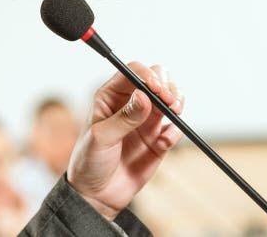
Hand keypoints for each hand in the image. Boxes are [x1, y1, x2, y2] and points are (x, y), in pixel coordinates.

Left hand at [66, 62, 184, 220]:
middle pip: (155, 80)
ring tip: (173, 112)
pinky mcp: (157, 140)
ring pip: (169, 100)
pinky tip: (163, 142)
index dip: (147, 75)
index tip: (156, 87)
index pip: (132, 73)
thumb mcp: (101, 137)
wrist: (97, 194)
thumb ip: (124, 117)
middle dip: (166, 85)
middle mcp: (130, 104)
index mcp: (110, 96)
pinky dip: (175, 131)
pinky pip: (174, 128)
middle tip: (169, 100)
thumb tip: (144, 96)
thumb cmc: (89, 161)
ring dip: (176, 101)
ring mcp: (145, 121)